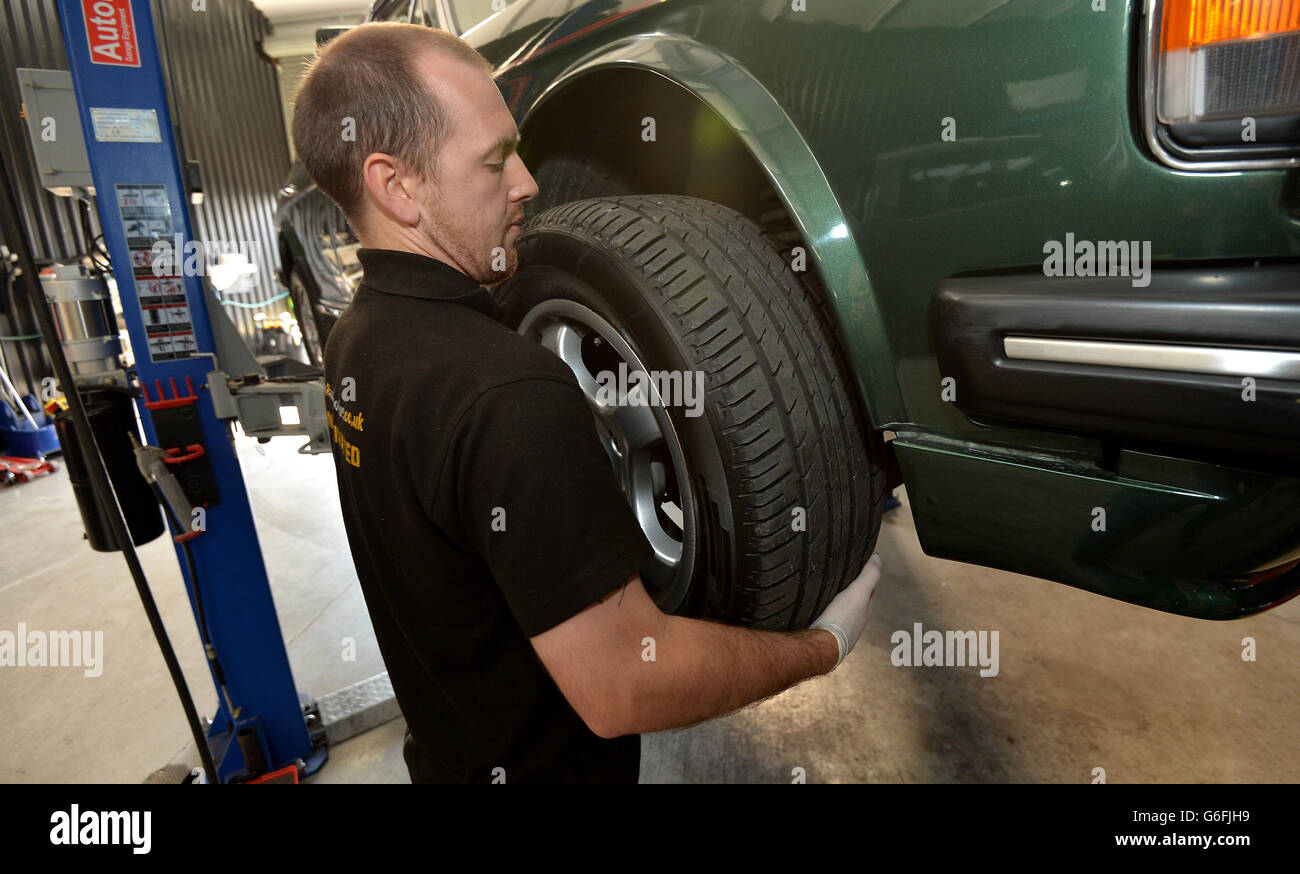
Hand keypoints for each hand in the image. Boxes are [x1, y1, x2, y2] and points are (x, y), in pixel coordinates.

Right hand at [810, 553, 882, 669]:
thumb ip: (869, 576)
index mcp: (863, 612)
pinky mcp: (822, 637)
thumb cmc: (840, 621)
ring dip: (832, 603)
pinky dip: (821, 613)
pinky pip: (824, 620)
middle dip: (847, 591)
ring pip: (837, 612)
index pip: (867, 591)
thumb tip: (878, 558)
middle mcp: (853, 623)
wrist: (819, 647)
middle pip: (852, 602)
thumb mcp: (858, 593)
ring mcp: (838, 632)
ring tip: (822, 592)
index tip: (856, 567)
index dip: (863, 578)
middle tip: (837, 578)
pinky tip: (812, 610)